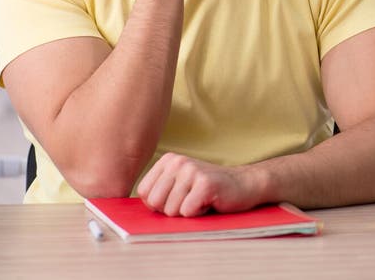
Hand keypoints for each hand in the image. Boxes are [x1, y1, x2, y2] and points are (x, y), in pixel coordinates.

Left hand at [137, 153, 263, 216]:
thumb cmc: (207, 191)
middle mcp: (178, 161)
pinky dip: (198, 214)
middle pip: (156, 203)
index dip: (159, 204)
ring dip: (187, 213)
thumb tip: (130, 208)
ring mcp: (191, 170)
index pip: (145, 192)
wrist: (244, 184)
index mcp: (168, 160)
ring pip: (171, 210)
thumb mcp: (179, 186)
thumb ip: (159, 192)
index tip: (178, 198)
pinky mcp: (205, 184)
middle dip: (172, 210)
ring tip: (201, 201)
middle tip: (191, 201)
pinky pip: (187, 212)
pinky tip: (209, 203)